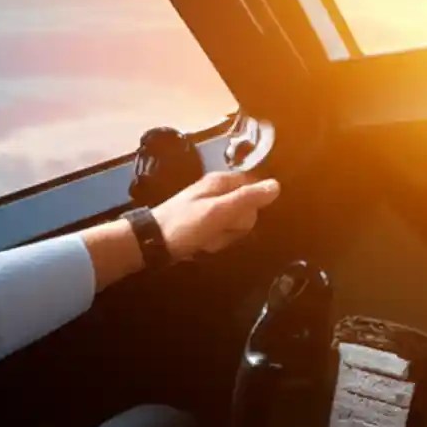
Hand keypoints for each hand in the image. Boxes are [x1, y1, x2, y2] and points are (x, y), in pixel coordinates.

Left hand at [151, 171, 281, 259]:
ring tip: (206, 239)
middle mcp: (218, 190)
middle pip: (247, 209)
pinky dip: (215, 241)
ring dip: (224, 236)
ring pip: (235, 224)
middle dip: (235, 226)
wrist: (150, 244)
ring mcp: (210, 207)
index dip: (252, 206)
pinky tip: (202, 244)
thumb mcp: (219, 211)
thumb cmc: (185, 225)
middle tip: (218, 230)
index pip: (256, 188)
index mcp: (222, 182)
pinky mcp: (204, 223)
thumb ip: (247, 198)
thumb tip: (277, 185)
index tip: (239, 217)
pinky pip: (222, 232)